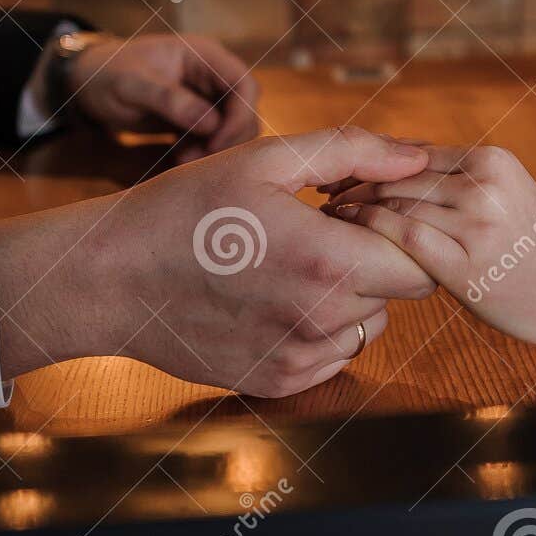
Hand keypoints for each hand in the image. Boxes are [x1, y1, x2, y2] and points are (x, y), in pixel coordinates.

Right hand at [0, 128, 435, 396]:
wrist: (112, 279)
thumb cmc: (185, 209)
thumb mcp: (265, 159)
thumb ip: (352, 153)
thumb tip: (419, 156)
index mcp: (328, 262)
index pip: (423, 260)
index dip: (403, 229)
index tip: (363, 209)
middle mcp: (322, 321)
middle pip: (400, 292)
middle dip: (377, 257)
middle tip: (324, 228)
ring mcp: (300, 360)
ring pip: (369, 324)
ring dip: (352, 294)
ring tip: (294, 261)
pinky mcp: (278, 382)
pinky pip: (333, 354)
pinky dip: (320, 326)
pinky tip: (274, 294)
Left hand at [65, 33, 260, 162]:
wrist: (87, 82)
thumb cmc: (106, 73)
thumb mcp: (130, 84)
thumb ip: (169, 100)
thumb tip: (210, 123)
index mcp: (203, 55)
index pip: (244, 85)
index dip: (240, 116)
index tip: (216, 144)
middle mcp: (212, 75)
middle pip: (245, 111)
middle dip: (227, 138)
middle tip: (193, 159)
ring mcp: (206, 97)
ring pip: (233, 129)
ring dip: (216, 149)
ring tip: (181, 160)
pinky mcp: (197, 118)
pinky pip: (214, 139)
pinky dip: (203, 153)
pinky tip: (177, 159)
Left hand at [321, 144, 535, 350]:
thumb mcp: (506, 190)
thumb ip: (457, 177)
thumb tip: (394, 162)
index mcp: (491, 160)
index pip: (411, 153)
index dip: (369, 161)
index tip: (339, 171)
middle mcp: (483, 185)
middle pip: (398, 175)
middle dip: (355, 182)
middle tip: (323, 192)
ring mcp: (475, 224)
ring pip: (397, 204)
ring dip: (356, 207)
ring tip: (330, 214)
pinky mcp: (466, 264)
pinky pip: (404, 239)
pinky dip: (372, 233)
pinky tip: (353, 238)